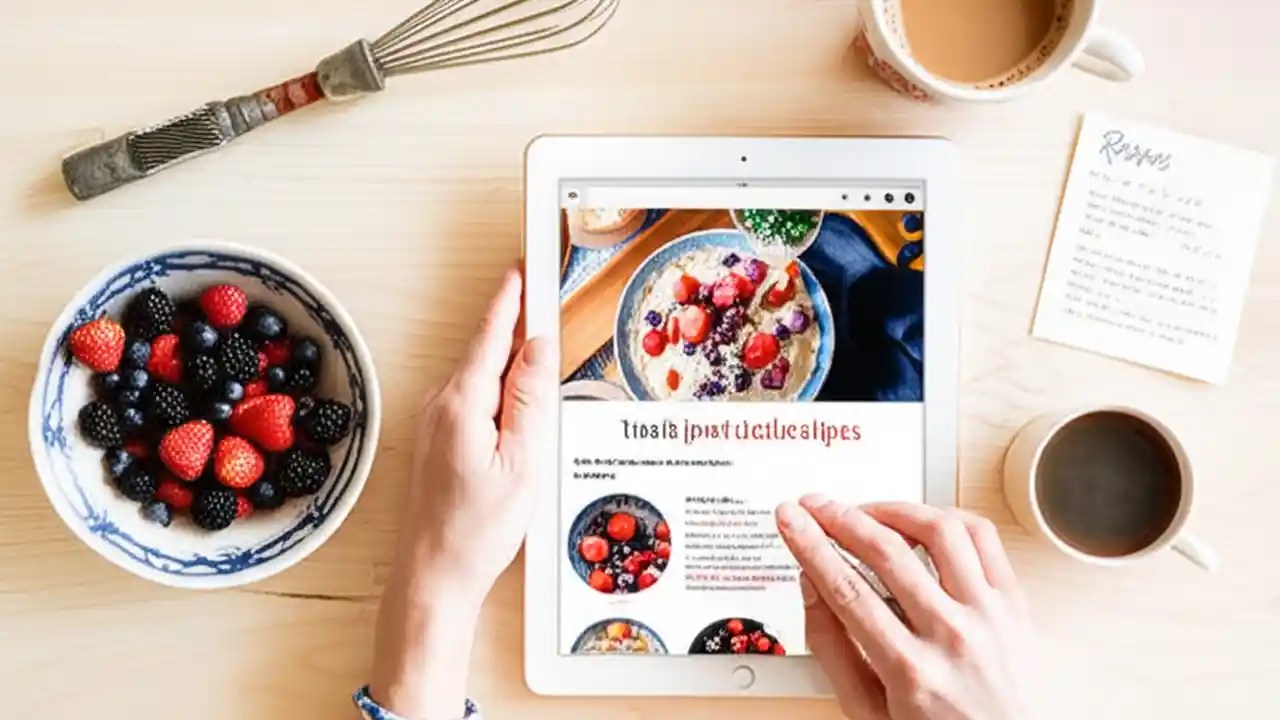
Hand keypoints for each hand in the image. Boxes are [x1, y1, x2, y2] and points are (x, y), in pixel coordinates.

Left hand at [371, 268, 553, 718]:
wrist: (434, 576)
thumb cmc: (477, 530)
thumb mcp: (521, 461)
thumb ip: (529, 398)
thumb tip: (538, 344)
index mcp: (463, 402)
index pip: (492, 333)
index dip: (512, 296)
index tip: (525, 263)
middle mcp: (441, 403)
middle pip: (489, 351)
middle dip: (519, 327)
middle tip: (548, 299)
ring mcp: (436, 421)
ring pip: (483, 377)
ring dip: (513, 365)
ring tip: (546, 360)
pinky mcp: (439, 439)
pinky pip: (474, 399)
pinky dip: (500, 392)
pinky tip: (521, 407)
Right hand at [776, 498, 1035, 719]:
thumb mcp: (870, 712)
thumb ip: (834, 650)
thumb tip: (812, 587)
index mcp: (912, 671)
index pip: (847, 589)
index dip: (811, 546)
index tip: (791, 521)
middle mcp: (954, 637)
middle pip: (887, 553)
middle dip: (840, 519)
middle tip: (816, 506)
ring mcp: (990, 615)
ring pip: (939, 531)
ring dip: (893, 509)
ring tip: (866, 510)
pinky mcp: (1015, 603)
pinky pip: (984, 537)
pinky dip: (948, 516)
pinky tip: (923, 520)